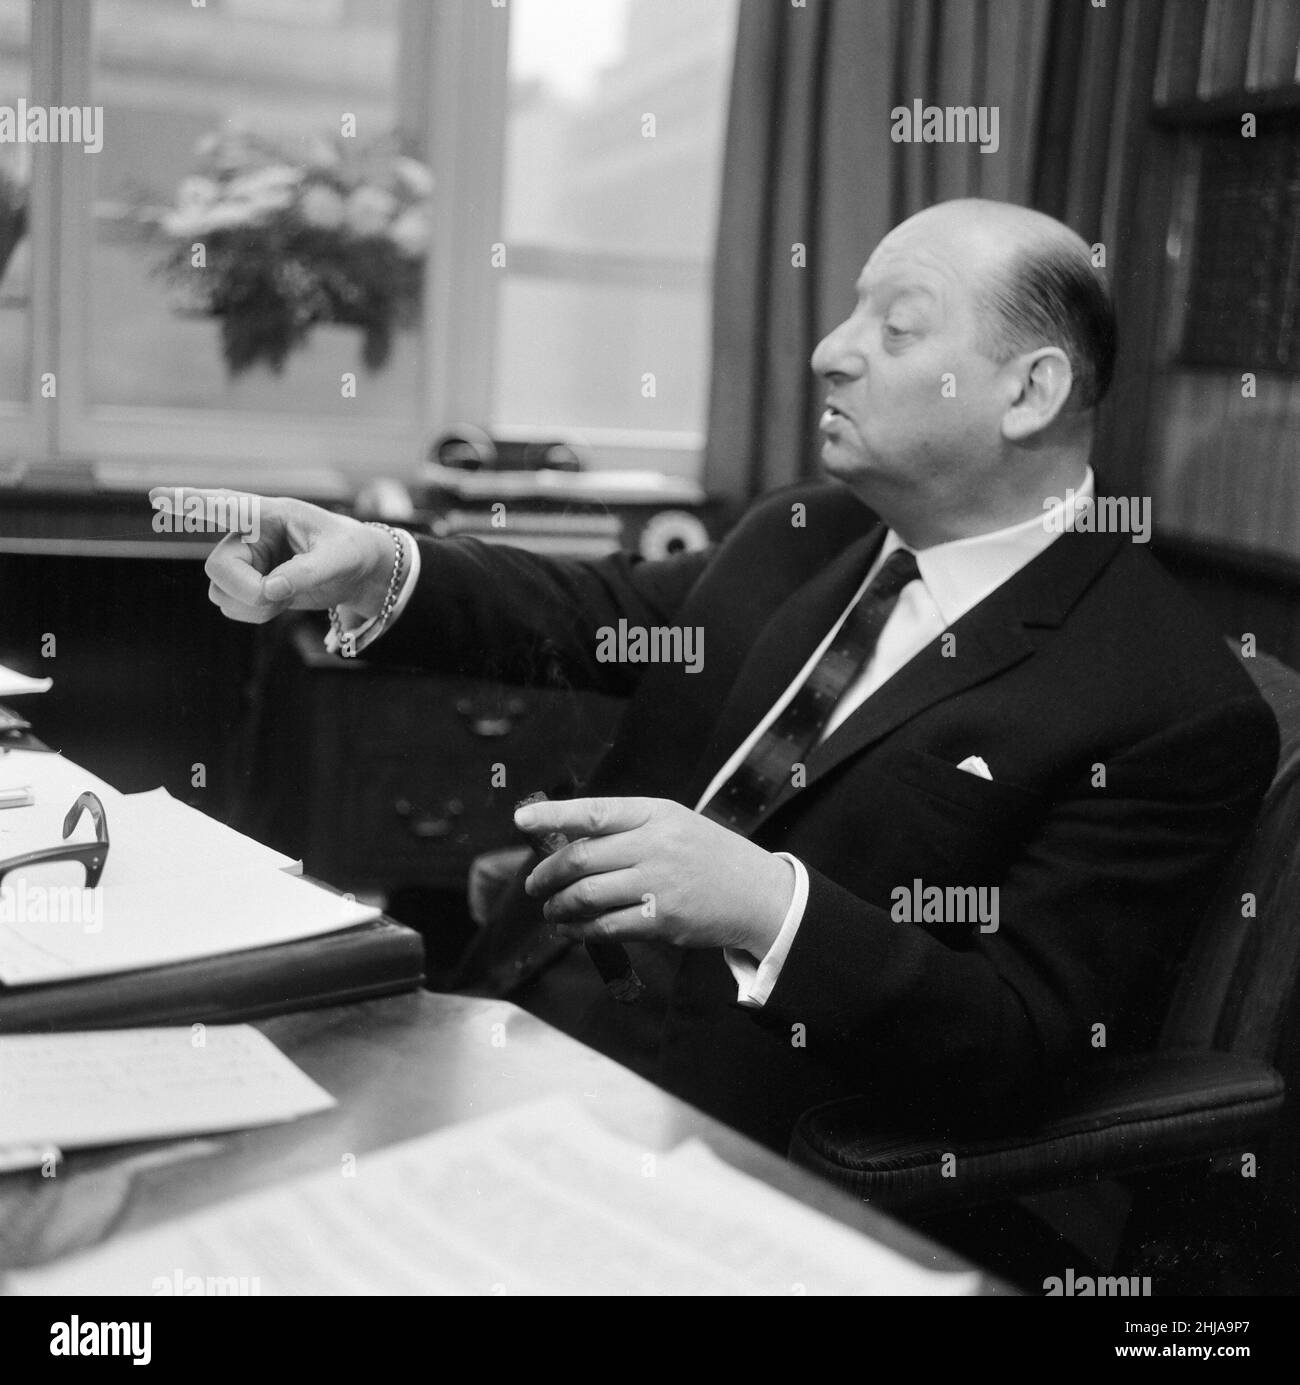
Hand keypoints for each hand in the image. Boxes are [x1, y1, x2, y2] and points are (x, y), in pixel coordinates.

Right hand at [150, 487, 393, 624]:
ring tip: (285, 597)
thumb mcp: (337, 559)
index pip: (226, 505)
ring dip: (251, 605)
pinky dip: (254, 614)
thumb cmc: (351, 551)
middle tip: (279, 598)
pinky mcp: (248, 582)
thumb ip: (305, 573)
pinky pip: (230, 605)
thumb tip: (270, 590)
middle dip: (246, 591)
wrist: (360, 571)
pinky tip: (279, 603)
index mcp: (271, 514)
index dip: (191, 502)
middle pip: (218, 567)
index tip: (157, 496)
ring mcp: (245, 560)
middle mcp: (249, 534)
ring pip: (219, 591)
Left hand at [518, 796, 794, 958]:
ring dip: (559, 905)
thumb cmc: (709, 855)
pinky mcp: (662, 921)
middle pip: (581, 858)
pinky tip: (571, 929)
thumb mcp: (675, 823)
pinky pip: (606, 926)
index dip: (553, 815)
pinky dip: (580, 930)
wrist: (758, 893)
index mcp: (656, 814)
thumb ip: (629, 828)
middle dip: (547, 874)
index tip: (521, 820)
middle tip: (534, 884)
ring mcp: (658, 884)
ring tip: (551, 909)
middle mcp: (655, 845)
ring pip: (587, 895)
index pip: (595, 811)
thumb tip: (572, 840)